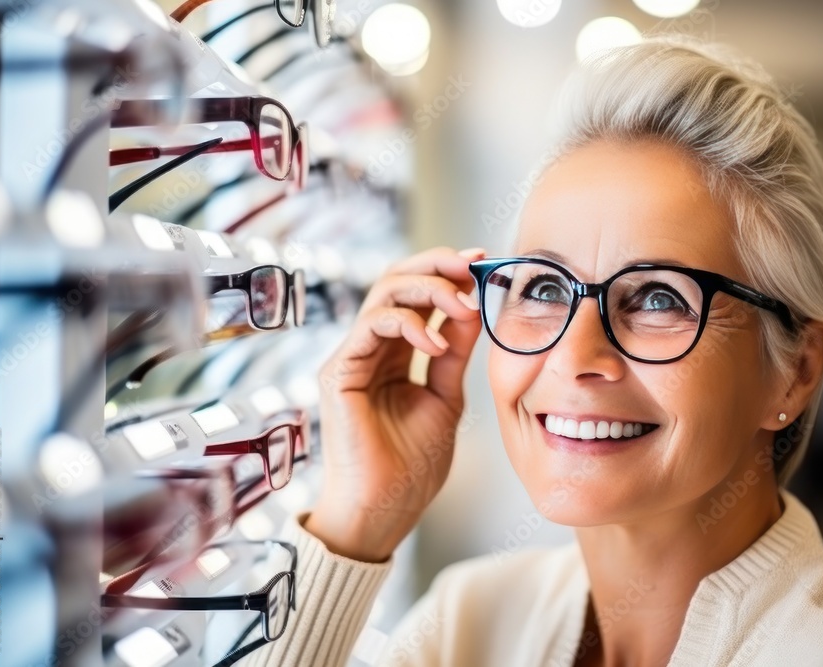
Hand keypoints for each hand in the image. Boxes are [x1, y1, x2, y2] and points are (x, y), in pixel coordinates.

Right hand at [306, 246, 483, 561]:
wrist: (384, 511)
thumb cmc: (410, 468)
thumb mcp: (446, 398)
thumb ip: (455, 354)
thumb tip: (474, 309)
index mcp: (396, 354)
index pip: (417, 296)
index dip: (447, 272)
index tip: (482, 261)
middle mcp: (371, 349)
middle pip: (396, 281)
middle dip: (436, 265)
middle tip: (471, 264)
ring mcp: (352, 358)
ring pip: (384, 294)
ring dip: (429, 289)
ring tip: (463, 306)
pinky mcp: (339, 372)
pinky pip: (371, 326)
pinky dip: (408, 323)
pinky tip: (436, 342)